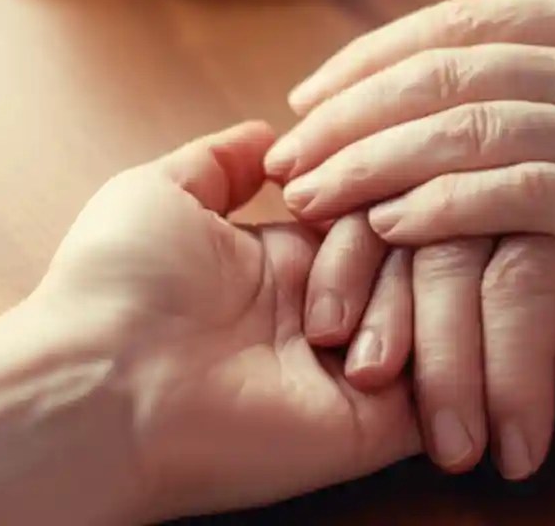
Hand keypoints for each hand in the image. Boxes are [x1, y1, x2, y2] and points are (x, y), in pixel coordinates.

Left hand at [7, 122, 417, 521]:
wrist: (103, 384)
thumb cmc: (115, 286)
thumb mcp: (161, 193)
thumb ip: (219, 163)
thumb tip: (265, 131)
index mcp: (288, 254)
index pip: (379, 197)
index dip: (375, 187)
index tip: (333, 202)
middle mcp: (337, 303)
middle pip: (423, 239)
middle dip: (378, 253)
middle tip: (314, 297)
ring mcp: (362, 365)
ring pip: (448, 297)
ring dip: (397, 304)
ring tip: (323, 338)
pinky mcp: (380, 424)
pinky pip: (451, 377)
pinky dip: (442, 353)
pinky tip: (378, 354)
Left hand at [270, 0, 554, 327]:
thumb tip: (465, 0)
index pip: (458, 24)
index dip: (370, 58)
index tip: (308, 95)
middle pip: (447, 67)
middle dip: (350, 109)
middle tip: (288, 150)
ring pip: (471, 125)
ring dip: (375, 161)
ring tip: (313, 195)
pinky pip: (525, 192)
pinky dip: (448, 205)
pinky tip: (392, 224)